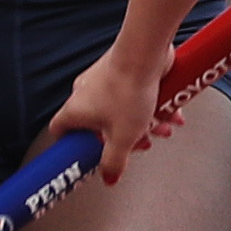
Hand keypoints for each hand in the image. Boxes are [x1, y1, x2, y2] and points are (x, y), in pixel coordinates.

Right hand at [45, 43, 164, 183]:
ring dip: (145, 123)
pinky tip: (171, 111)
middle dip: (125, 138)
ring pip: (122, 110)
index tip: (86, 157)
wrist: (146, 53)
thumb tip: (109, 178)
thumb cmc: (128, 89)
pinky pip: (135, 95)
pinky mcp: (124, 70)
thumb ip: (114, 162)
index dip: (72, 146)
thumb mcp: (123, 138)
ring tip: (163, 126)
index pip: (60, 132)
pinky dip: (152, 105)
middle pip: (100, 126)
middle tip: (139, 144)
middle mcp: (85, 93)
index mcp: (75, 110)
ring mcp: (104, 80)